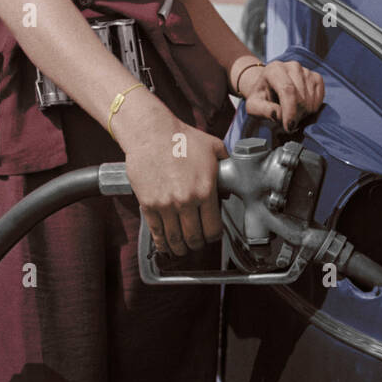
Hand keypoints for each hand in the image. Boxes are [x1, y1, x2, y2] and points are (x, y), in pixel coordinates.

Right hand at [113, 93, 226, 257]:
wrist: (151, 132)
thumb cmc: (181, 138)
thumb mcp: (213, 147)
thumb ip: (227, 164)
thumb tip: (233, 179)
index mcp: (205, 190)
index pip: (213, 229)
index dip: (214, 236)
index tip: (212, 235)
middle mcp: (186, 201)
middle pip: (194, 238)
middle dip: (197, 244)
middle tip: (197, 243)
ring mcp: (165, 205)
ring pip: (175, 239)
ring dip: (180, 248)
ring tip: (182, 249)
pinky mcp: (148, 204)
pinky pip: (156, 232)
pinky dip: (161, 243)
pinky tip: (164, 246)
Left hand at [240, 59, 324, 132]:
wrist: (270, 87)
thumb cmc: (261, 97)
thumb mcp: (254, 105)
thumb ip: (263, 110)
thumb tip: (278, 115)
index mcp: (274, 69)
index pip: (287, 89)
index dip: (290, 110)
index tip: (288, 127)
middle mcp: (293, 66)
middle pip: (300, 97)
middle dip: (295, 116)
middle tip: (286, 122)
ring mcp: (307, 71)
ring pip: (310, 101)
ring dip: (303, 114)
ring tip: (291, 113)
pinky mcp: (317, 78)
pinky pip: (319, 100)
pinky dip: (312, 109)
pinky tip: (301, 109)